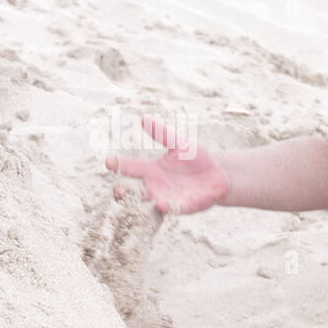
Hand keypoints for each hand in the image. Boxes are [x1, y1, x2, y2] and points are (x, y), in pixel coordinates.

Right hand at [105, 116, 229, 214]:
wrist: (219, 174)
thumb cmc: (196, 158)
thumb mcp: (179, 143)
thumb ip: (163, 133)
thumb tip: (144, 118)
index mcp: (151, 170)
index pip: (129, 168)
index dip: (117, 164)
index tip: (108, 160)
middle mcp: (154, 186)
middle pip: (131, 193)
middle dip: (122, 193)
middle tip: (118, 190)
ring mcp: (166, 198)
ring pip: (147, 205)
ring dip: (141, 204)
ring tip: (135, 201)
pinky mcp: (181, 207)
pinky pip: (171, 209)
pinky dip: (166, 207)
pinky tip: (162, 204)